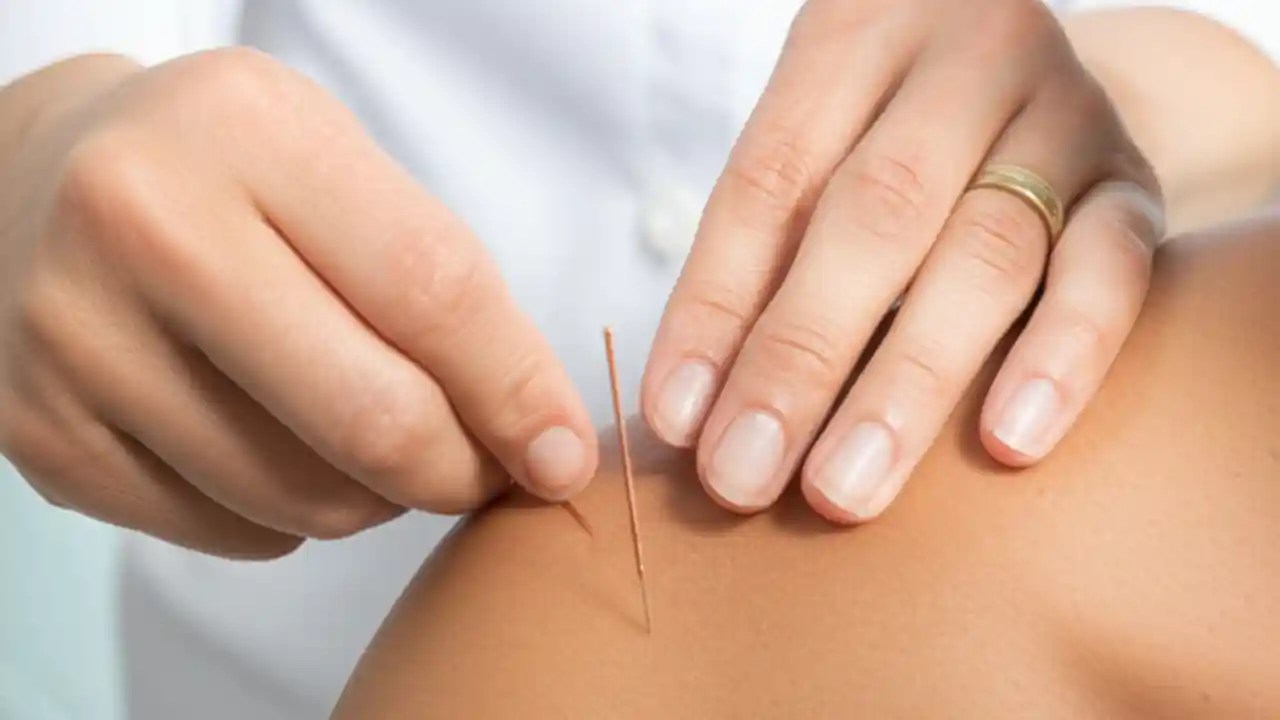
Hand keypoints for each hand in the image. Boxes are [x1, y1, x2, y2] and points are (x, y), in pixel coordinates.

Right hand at [0, 50, 595, 557]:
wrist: (32, 185)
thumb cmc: (225, 176)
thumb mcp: (335, 168)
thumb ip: (442, 283)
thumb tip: (542, 436)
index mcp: (245, 130)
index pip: (431, 290)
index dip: (518, 391)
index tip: (564, 451)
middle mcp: (141, 225)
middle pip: (371, 418)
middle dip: (463, 472)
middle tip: (487, 471)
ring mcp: (76, 340)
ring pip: (306, 498)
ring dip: (381, 496)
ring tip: (374, 439)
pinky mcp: (42, 437)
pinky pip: (234, 532)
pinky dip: (294, 514)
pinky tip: (282, 450)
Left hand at [643, 0, 1162, 522]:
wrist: (1040, 90)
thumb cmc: (891, 142)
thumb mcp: (819, 159)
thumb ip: (757, 265)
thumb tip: (685, 414)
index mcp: (856, 35)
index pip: (769, 180)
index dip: (713, 306)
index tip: (675, 420)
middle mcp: (964, 61)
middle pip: (875, 214)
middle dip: (800, 357)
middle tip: (743, 476)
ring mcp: (1062, 116)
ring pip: (987, 253)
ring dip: (906, 384)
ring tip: (843, 488)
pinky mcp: (1133, 185)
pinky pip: (1110, 271)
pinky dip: (1060, 356)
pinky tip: (1006, 442)